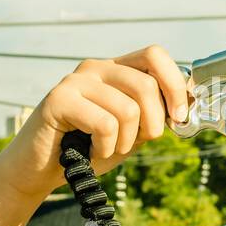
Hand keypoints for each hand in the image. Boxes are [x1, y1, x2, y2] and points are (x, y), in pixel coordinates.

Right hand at [0, 44, 190, 198]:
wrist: (39, 171)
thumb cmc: (87, 150)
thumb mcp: (130, 132)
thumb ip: (154, 116)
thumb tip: (187, 106)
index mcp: (116, 69)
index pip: (155, 55)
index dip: (174, 84)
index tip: (178, 118)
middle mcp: (96, 68)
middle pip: (146, 85)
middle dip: (153, 124)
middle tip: (135, 143)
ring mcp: (75, 81)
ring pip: (128, 109)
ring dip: (125, 142)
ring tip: (107, 148)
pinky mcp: (59, 99)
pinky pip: (105, 124)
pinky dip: (105, 147)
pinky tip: (91, 151)